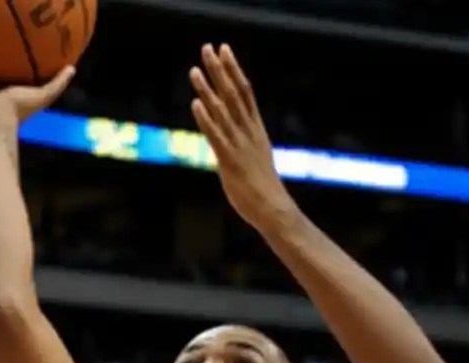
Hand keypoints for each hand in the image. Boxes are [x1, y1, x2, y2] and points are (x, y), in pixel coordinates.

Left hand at [190, 44, 297, 234]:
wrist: (274, 209)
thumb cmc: (263, 188)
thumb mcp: (255, 157)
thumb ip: (244, 142)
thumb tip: (234, 136)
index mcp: (255, 129)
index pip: (245, 91)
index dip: (233, 69)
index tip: (224, 49)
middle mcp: (248, 132)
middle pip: (233, 94)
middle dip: (220, 70)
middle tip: (208, 47)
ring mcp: (239, 145)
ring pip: (222, 111)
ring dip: (207, 89)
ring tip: (194, 70)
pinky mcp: (229, 160)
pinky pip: (216, 136)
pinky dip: (206, 118)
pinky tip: (196, 104)